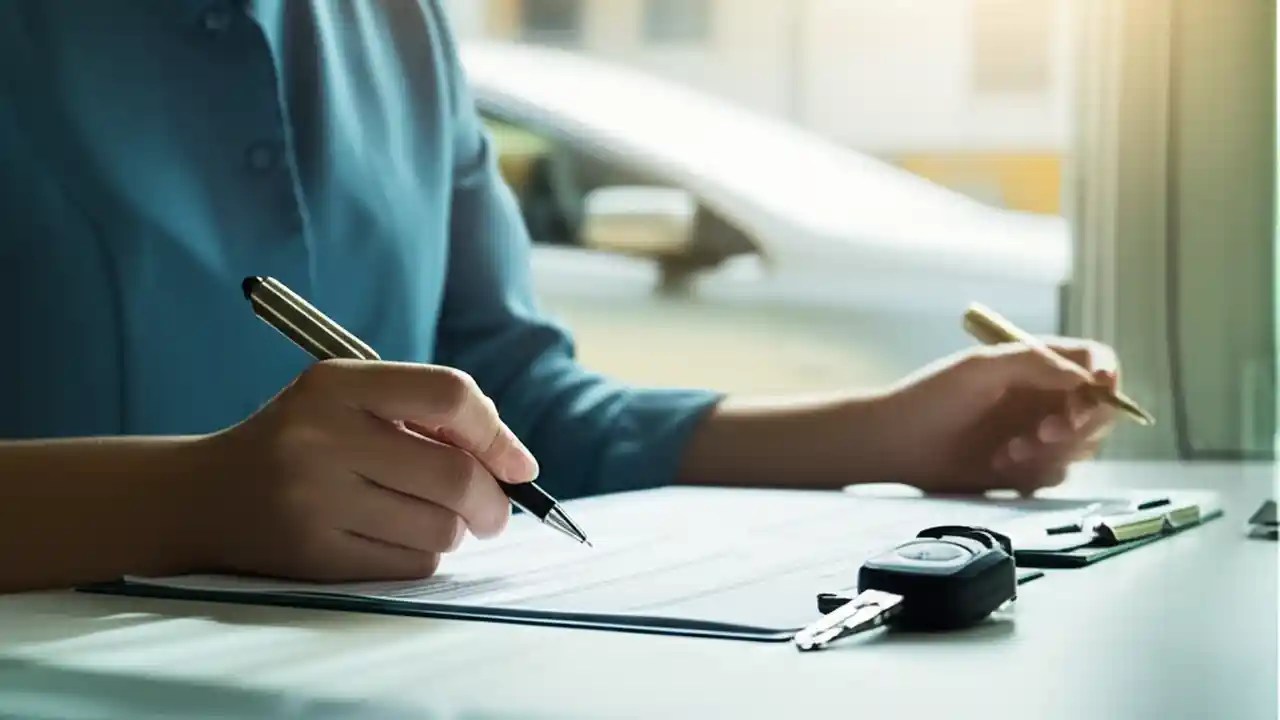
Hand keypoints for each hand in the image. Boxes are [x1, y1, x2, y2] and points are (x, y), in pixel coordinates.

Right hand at [191, 360, 538, 581]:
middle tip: (493, 511)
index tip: (519, 465)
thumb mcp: (347, 400)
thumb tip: (515, 463)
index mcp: (336, 384)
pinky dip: (422, 556)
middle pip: (455, 474)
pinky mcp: (313, 556)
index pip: (448, 393)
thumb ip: (425, 414)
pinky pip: (412, 564)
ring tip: (426, 518)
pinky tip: (392, 539)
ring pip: (441, 528)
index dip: (497, 432)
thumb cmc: (301, 442)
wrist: (203, 496)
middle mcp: (322, 437)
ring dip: (453, 530)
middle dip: (492, 501)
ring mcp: (314, 500)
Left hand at [881, 340, 1118, 494]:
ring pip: (1081, 447)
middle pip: (1099, 410)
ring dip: (1052, 451)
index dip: (1107, 375)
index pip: (1094, 362)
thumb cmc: (932, 396)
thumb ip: (1035, 363)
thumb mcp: (981, 368)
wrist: (896, 444)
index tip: (1100, 390)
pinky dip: (1034, 472)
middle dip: (1079, 423)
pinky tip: (998, 465)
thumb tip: (1087, 374)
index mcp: (1039, 365)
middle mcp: (1046, 398)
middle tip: (1044, 432)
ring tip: (1007, 451)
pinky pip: (1056, 474)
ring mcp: (1039, 434)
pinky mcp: (1027, 468)